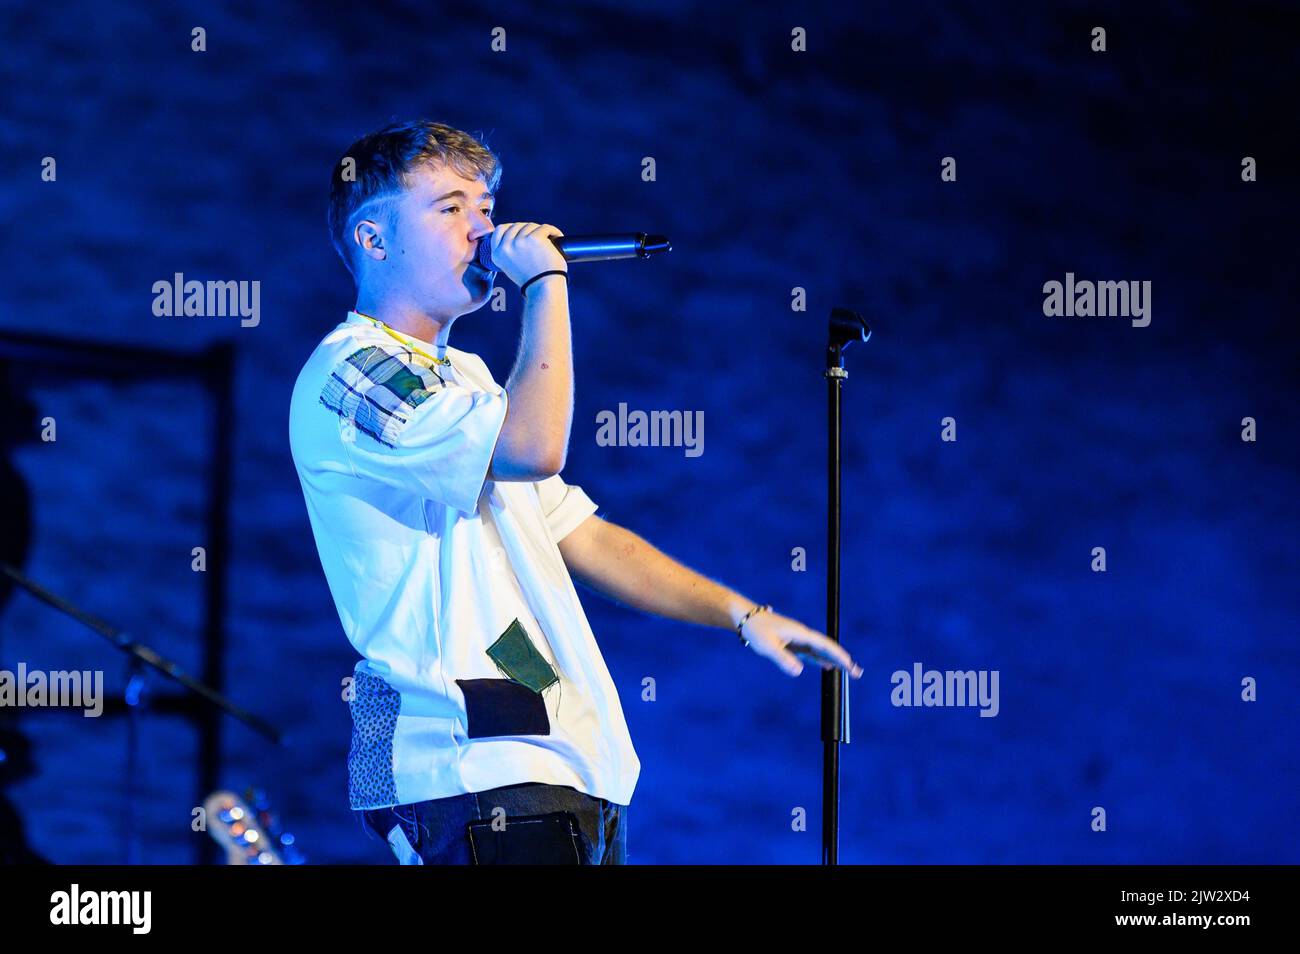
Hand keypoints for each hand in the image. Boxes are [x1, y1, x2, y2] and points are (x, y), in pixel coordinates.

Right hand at [485, 222, 567, 288]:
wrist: (544, 288)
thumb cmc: (533, 281)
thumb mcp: (511, 267)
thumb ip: (510, 253)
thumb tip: (517, 237)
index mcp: (497, 254)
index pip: (500, 230)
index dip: (511, 228)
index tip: (521, 231)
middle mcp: (506, 247)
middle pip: (516, 226)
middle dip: (528, 229)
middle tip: (539, 237)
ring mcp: (520, 242)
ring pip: (531, 226)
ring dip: (541, 230)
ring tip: (550, 239)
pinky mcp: (535, 238)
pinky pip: (544, 227)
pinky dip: (553, 231)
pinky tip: (557, 236)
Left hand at [739, 608, 863, 678]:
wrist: (746, 618)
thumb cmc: (756, 630)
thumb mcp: (767, 646)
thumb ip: (783, 659)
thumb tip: (799, 671)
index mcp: (801, 634)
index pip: (826, 646)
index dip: (840, 656)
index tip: (851, 666)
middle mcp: (803, 635)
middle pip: (827, 648)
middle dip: (843, 660)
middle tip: (858, 673)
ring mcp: (798, 639)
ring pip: (820, 651)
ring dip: (834, 660)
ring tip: (848, 671)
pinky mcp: (791, 643)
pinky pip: (810, 653)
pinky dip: (820, 660)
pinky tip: (826, 666)